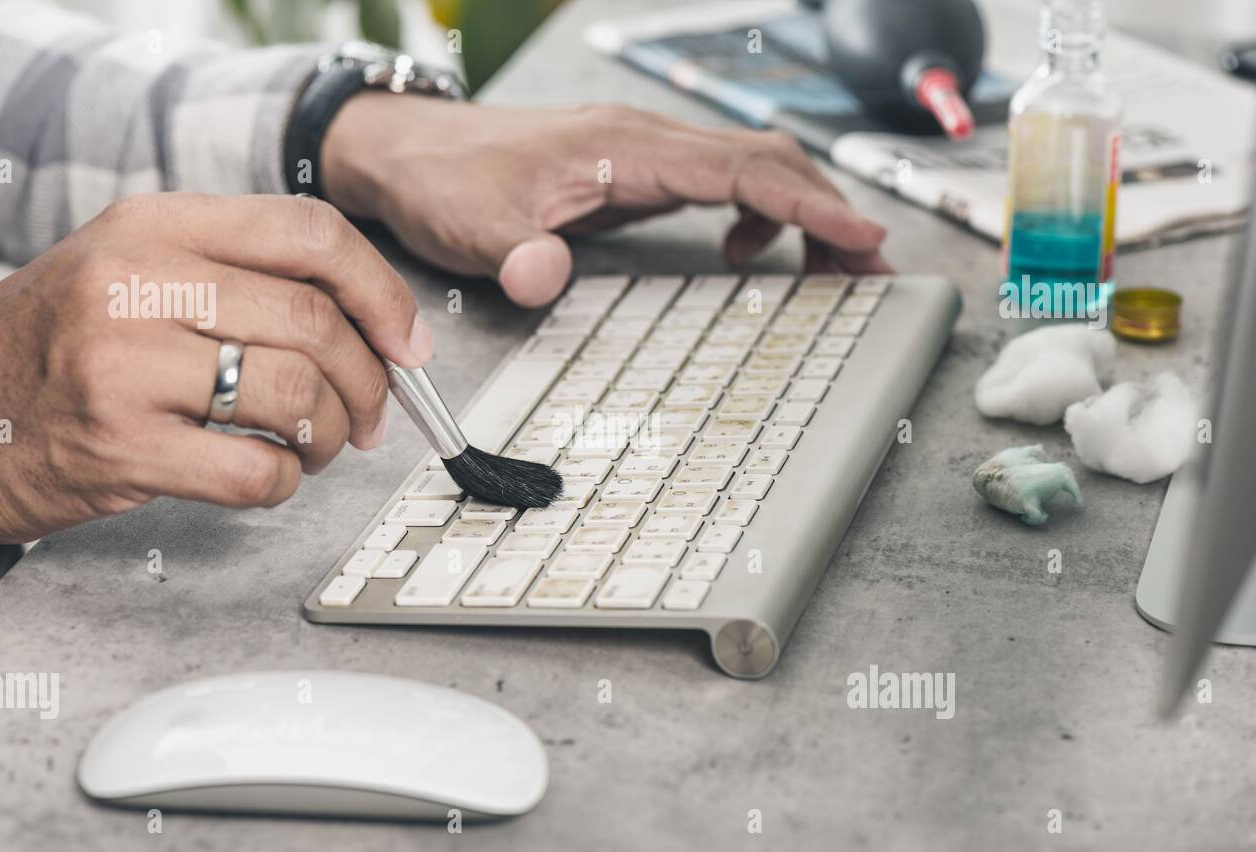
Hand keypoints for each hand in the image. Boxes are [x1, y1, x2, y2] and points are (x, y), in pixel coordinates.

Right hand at [0, 193, 427, 543]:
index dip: (381, 292)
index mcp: (155, 226)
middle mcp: (138, 283)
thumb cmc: (56, 345)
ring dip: (331, 432)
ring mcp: (124, 365)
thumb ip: (241, 277)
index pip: (309, 233)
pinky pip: (257, 468)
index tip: (406, 341)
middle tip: (370, 413)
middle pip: (315, 320)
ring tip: (315, 444)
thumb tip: (373, 322)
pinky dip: (286, 480)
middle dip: (369, 379)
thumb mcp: (133, 269)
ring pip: (297, 393)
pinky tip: (268, 473)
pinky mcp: (121, 446)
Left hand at [322, 97, 890, 307]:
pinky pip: (723, 185)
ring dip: (803, 213)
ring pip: (753, 169)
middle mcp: (647, 141)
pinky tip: (746, 254)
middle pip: (768, 160)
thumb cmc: (446, 181)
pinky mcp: (638, 174)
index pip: (743, 168)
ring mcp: (646, 154)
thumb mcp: (474, 227)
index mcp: (625, 146)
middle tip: (870, 270)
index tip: (864, 235)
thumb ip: (516, 256)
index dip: (810, 202)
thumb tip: (547, 279)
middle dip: (828, 210)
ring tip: (831, 269)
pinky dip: (757, 216)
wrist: (412, 152)